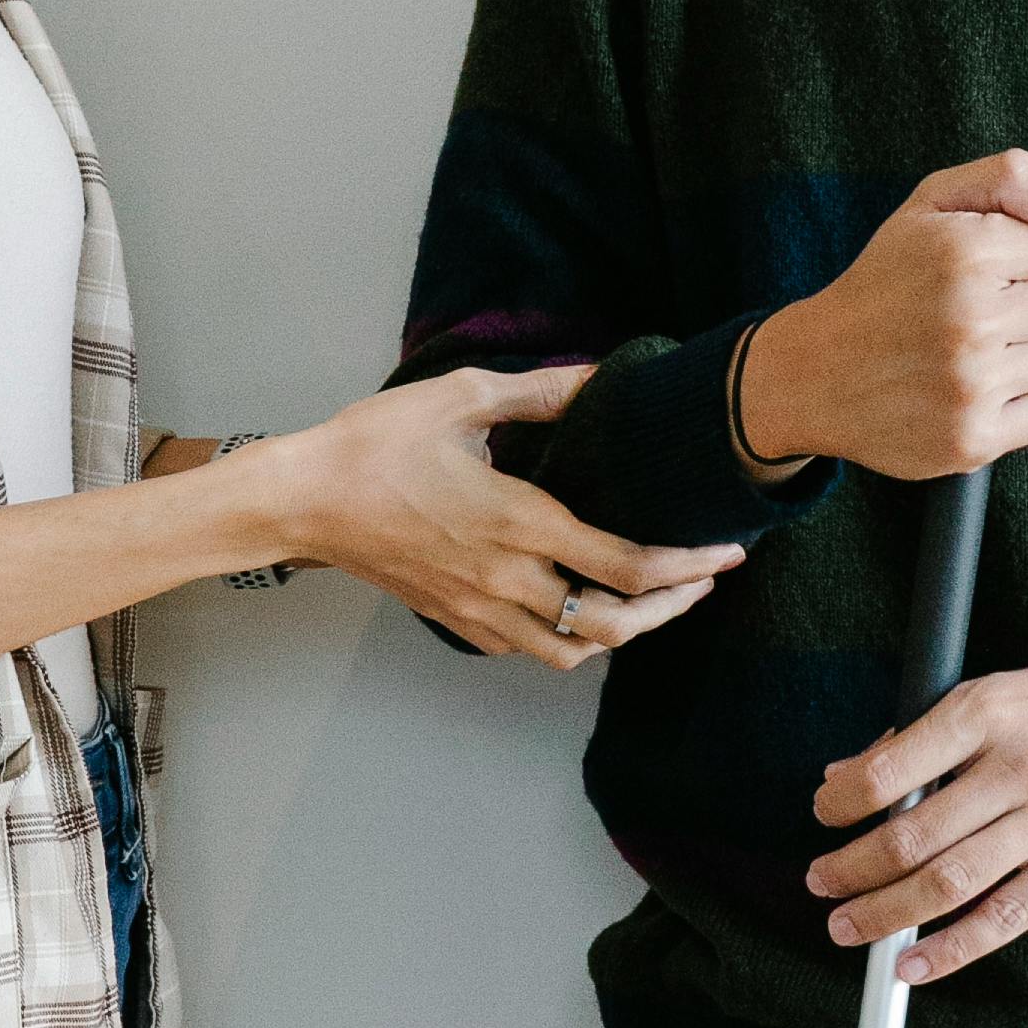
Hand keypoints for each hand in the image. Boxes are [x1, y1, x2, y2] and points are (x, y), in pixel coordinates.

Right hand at [276, 365, 746, 669]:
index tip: (727, 553)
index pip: (627, 565)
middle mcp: (506, 579)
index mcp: (519, 523)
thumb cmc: (373, 444)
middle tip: (704, 582)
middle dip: (673, 608)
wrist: (299, 500)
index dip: (690, 566)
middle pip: (615, 625)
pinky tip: (576, 607)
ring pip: (572, 653)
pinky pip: (525, 650)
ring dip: (623, 634)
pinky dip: (566, 640)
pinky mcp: (453, 620)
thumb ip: (539, 391)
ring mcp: (477, 609)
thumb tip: (600, 374)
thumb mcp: (459, 396)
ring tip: (651, 603)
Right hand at [736, 149, 1027, 482]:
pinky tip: (985, 385)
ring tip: (980, 345)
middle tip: (989, 305)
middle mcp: (970, 318)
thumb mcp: (930, 203)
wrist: (814, 372)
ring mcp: (971, 384)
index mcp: (965, 251)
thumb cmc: (885, 281)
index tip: (1006, 262)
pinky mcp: (972, 439)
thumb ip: (1008, 178)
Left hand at [806, 628, 1027, 979]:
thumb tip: (854, 769)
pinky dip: (954, 948)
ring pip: (951, 881)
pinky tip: (914, 964)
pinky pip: (1009, 916)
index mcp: (994, 705)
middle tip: (819, 881)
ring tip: (847, 927)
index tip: (822, 813)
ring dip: (885, 912)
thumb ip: (941, 728)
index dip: (844, 799)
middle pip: (913, 835)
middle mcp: (1022, 763)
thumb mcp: (1019, 683)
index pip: (893, 764)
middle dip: (851, 867)